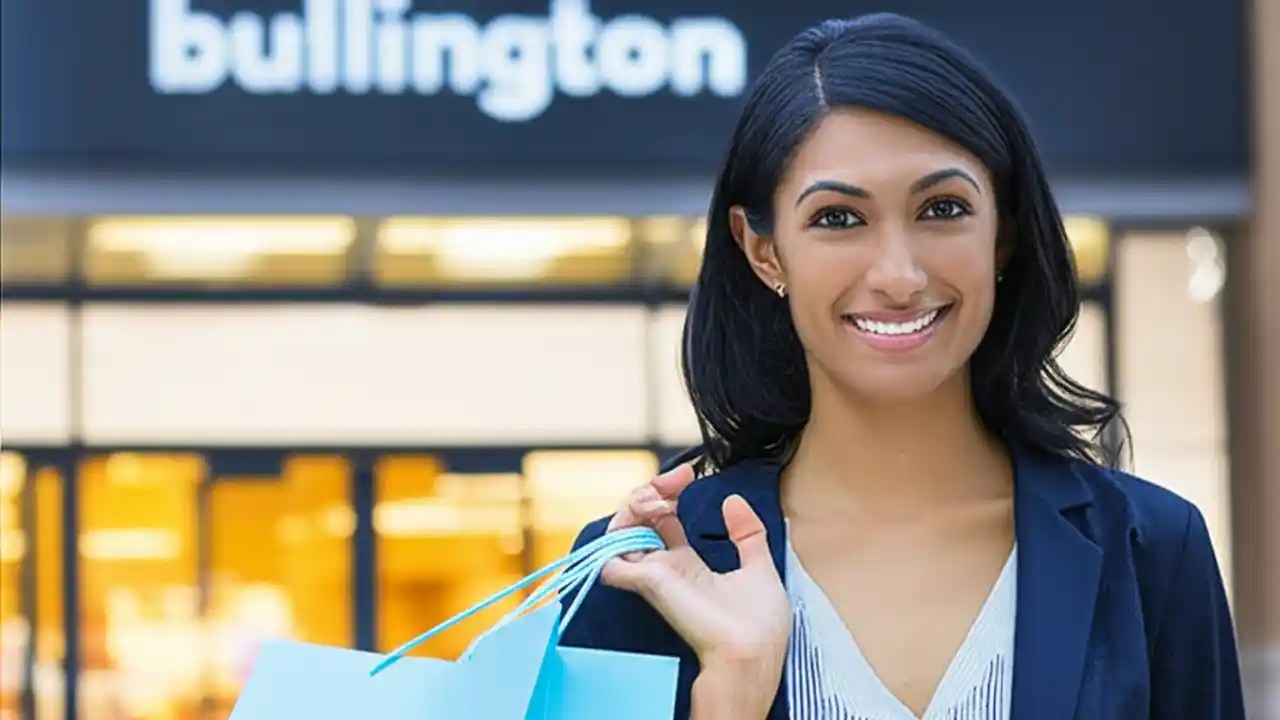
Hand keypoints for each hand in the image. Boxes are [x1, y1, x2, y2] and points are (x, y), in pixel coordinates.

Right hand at [600, 464, 790, 702]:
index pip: (661, 519)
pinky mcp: (650, 583)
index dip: (668, 492)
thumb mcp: (758, 565)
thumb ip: (747, 533)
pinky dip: (620, 535)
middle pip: (637, 520)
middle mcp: (665, 568)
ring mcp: (655, 576)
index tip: (689, 475)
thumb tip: (733, 501)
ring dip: (635, 505)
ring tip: (664, 496)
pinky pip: (612, 560)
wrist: (756, 651)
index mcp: (688, 564)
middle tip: (677, 480)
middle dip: (650, 490)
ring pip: (619, 532)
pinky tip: (654, 514)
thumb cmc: (758, 623)